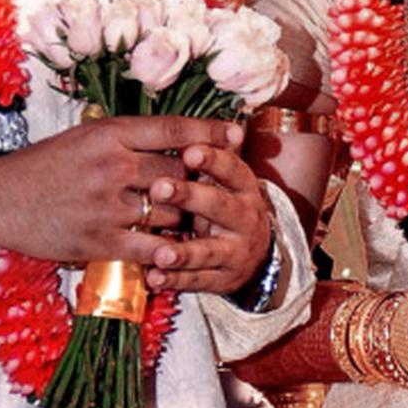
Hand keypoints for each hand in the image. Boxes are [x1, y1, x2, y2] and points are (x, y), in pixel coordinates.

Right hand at [0, 116, 243, 264]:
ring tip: (191, 222)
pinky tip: (173, 252)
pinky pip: (148, 248)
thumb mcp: (85, 136)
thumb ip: (129, 137)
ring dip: (183, 219)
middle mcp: (112, 166)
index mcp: (110, 134)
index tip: (237, 135)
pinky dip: (166, 251)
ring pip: (170, 213)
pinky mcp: (98, 241)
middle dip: (199, 184)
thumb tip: (178, 137)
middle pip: (179, 174)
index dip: (211, 133)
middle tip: (213, 189)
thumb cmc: (45, 165)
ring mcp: (107, 205)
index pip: (174, 130)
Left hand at [144, 140, 273, 294]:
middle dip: (190, 197)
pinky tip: (153, 277)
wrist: (253, 253)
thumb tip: (203, 126)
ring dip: (183, 251)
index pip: (232, 169)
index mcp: (244, 187)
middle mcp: (246, 219)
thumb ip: (211, 156)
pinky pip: (198, 282)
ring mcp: (236, 252)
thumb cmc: (223, 203)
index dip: (213, 160)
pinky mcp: (222, 280)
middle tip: (159, 187)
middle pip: (220, 207)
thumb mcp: (224, 180)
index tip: (188, 151)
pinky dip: (176, 281)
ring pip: (208, 251)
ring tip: (159, 251)